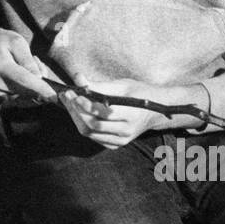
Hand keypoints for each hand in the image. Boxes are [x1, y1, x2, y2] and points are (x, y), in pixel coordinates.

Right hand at [0, 19, 56, 102]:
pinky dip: (26, 87)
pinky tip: (24, 73)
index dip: (40, 88)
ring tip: (28, 64)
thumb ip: (27, 60)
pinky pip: (19, 95)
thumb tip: (39, 78)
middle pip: (26, 89)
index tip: (54, 96)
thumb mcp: (16, 41)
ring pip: (24, 94)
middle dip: (39, 81)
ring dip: (33, 84)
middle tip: (37, 61)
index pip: (23, 79)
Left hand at [59, 73, 201, 148]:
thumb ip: (99, 85)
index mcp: (130, 114)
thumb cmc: (140, 94)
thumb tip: (78, 79)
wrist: (157, 111)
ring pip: (90, 133)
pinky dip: (84, 126)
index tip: (73, 91)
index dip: (84, 103)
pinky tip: (79, 113)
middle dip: (75, 110)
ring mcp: (121, 140)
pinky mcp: (117, 144)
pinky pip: (94, 138)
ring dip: (76, 117)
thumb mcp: (123, 85)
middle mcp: (126, 130)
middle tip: (66, 95)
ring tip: (69, 103)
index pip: (101, 112)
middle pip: (92, 124)